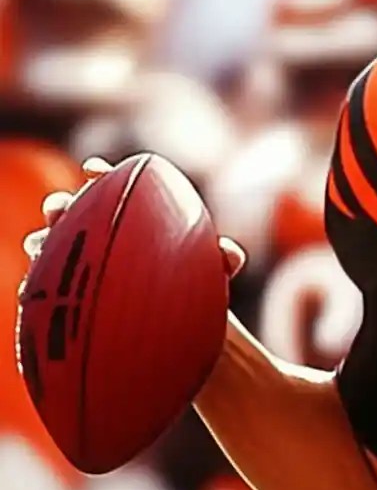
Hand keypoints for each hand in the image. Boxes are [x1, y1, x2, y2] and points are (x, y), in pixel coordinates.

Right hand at [21, 157, 245, 280]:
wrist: (180, 318)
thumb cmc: (195, 281)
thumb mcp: (212, 270)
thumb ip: (222, 259)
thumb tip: (231, 254)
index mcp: (133, 214)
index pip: (111, 185)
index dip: (101, 174)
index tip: (95, 171)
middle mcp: (102, 232)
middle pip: (72, 211)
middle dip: (61, 206)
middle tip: (60, 210)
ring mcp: (82, 260)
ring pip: (51, 245)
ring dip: (42, 241)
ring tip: (38, 246)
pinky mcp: (71, 289)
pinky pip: (48, 283)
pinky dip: (39, 282)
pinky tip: (32, 289)